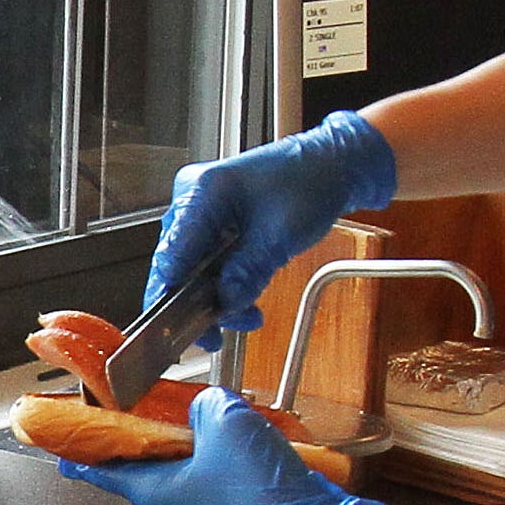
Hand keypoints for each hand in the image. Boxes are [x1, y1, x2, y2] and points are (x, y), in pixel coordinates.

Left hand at [58, 388, 385, 504]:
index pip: (106, 473)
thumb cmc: (265, 489)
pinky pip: (220, 500)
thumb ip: (206, 406)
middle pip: (151, 476)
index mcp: (157, 498)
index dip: (85, 456)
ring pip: (190, 486)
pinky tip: (253, 457)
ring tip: (227, 432)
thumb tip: (207, 409)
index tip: (66, 453)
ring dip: (201, 458)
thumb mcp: (229, 422)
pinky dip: (227, 476)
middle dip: (159, 444)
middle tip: (167, 417)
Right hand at [148, 111, 397, 344]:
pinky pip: (208, 260)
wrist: (332, 166)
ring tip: (244, 318)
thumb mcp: (281, 236)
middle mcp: (194, 198)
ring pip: (192, 267)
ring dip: (215, 297)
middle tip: (213, 337)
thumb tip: (226, 303)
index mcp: (202, 191)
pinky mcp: (215, 221)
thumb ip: (249, 272)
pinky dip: (224, 284)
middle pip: (176, 263)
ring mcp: (203, 209)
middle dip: (197, 303)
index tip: (181, 329)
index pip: (172, 253)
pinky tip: (244, 301)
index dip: (173, 295)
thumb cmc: (311, 182)